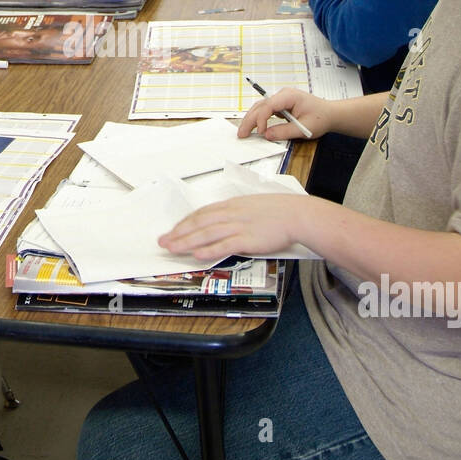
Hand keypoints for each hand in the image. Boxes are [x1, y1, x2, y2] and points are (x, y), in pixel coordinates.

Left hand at [159, 194, 306, 261]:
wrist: (297, 214)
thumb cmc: (280, 211)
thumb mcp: (253, 206)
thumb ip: (237, 214)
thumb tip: (225, 222)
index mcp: (232, 205)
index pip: (202, 213)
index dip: (185, 222)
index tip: (173, 229)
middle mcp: (231, 214)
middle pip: (199, 223)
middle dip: (178, 232)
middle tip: (163, 241)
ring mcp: (239, 226)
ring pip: (206, 234)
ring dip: (186, 241)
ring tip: (171, 248)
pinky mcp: (248, 239)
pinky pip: (224, 245)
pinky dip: (209, 249)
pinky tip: (196, 254)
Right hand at [237, 87, 335, 141]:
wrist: (330, 114)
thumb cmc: (321, 117)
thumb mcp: (304, 128)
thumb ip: (285, 132)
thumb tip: (267, 135)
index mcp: (290, 96)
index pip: (269, 105)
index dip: (262, 119)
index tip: (261, 132)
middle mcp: (283, 94)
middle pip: (261, 105)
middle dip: (250, 120)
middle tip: (242, 133)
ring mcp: (281, 98)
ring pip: (261, 107)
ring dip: (252, 119)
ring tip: (244, 132)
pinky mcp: (280, 104)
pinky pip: (266, 110)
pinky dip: (258, 119)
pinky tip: (253, 128)